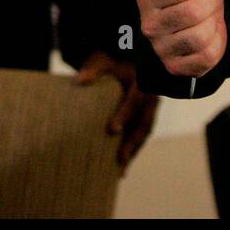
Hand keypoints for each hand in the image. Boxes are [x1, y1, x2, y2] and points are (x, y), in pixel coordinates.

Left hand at [75, 51, 157, 170]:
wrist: (125, 60)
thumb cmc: (111, 61)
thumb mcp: (102, 60)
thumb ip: (93, 69)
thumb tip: (79, 80)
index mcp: (142, 82)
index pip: (134, 100)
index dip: (124, 114)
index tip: (112, 129)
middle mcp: (150, 97)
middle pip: (144, 122)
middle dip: (132, 141)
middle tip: (120, 158)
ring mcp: (151, 108)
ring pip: (145, 132)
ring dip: (134, 151)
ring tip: (121, 170)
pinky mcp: (145, 117)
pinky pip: (142, 136)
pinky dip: (132, 151)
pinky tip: (122, 168)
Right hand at [137, 0, 226, 78]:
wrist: (195, 15)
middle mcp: (148, 25)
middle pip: (193, 13)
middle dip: (211, 2)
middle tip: (209, 0)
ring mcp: (160, 49)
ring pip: (201, 36)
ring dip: (213, 22)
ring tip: (208, 17)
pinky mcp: (176, 67)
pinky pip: (208, 56)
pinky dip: (216, 43)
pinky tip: (208, 35)